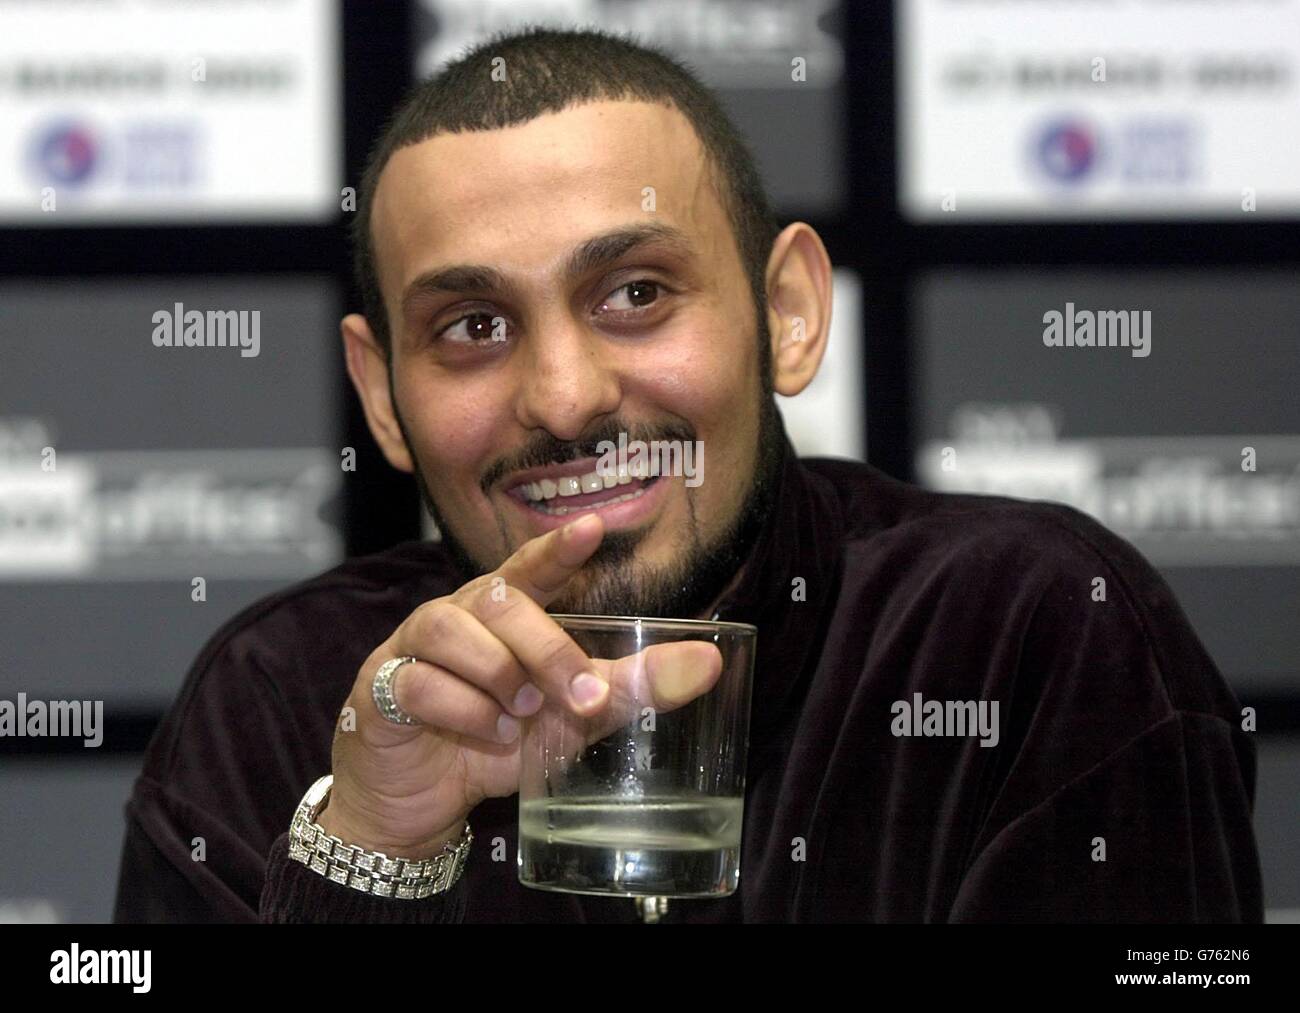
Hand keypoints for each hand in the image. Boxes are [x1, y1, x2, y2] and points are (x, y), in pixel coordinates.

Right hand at [318, 511, 722, 858]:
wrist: (425, 802)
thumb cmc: (501, 741)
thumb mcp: (573, 717)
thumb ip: (633, 688)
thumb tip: (712, 664)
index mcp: (506, 612)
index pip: (530, 566)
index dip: (558, 546)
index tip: (593, 526)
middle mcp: (460, 615)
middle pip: (501, 600)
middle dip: (548, 649)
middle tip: (581, 698)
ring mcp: (415, 646)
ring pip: (453, 629)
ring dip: (499, 677)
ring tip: (522, 718)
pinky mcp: (382, 685)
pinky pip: (418, 681)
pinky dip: (463, 711)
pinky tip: (487, 734)